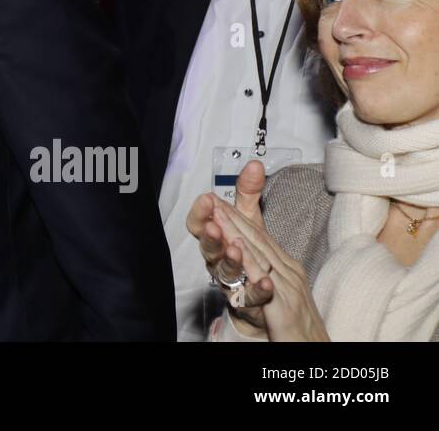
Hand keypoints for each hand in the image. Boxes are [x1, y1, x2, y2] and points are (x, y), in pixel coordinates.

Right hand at [186, 161, 272, 335]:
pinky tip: (265, 284)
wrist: (261, 294)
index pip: (200, 224)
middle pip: (208, 247)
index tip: (207, 200)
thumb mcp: (249, 221)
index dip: (201, 213)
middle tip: (214, 225)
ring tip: (236, 249)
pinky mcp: (246, 301)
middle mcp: (217, 258)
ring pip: (224, 271)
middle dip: (210, 236)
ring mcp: (230, 280)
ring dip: (228, 260)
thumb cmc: (249, 253)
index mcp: (216, 237)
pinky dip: (256, 290)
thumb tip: (255, 164)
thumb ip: (248, 194)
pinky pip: (248, 297)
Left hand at [213, 187, 328, 341]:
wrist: (312, 350)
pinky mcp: (283, 307)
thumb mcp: (276, 291)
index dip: (237, 216)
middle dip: (233, 217)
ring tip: (218, 214)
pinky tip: (235, 249)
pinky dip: (249, 263)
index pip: (259, 235)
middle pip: (258, 239)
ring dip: (237, 232)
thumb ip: (260, 266)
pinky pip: (262, 282)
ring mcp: (287, 287)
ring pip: (259, 255)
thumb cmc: (294, 322)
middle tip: (211, 198)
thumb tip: (247, 249)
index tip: (215, 199)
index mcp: (285, 266)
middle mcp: (288, 272)